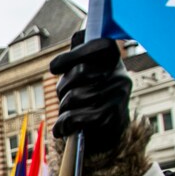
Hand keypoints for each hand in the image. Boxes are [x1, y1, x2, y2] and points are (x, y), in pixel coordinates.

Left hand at [49, 37, 130, 152]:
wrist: (107, 129)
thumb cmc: (88, 95)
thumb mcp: (84, 73)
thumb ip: (77, 59)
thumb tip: (66, 52)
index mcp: (114, 59)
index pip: (98, 46)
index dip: (72, 55)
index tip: (54, 68)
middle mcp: (121, 75)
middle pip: (80, 73)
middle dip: (63, 87)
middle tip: (63, 95)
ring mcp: (118, 97)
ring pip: (76, 96)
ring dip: (63, 107)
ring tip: (67, 111)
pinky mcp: (111, 118)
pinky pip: (78, 117)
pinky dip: (64, 124)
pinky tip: (61, 128)